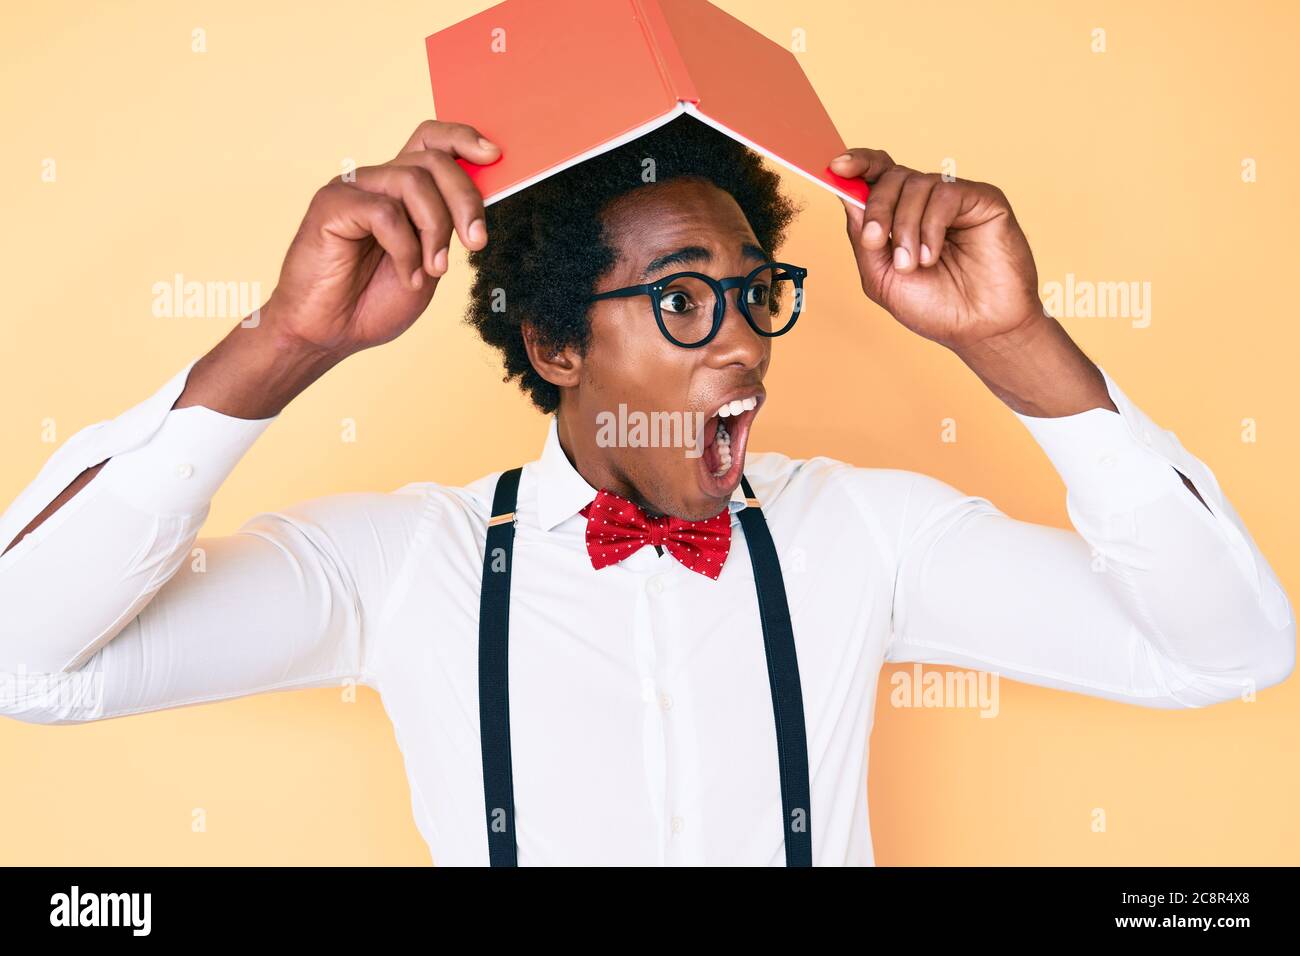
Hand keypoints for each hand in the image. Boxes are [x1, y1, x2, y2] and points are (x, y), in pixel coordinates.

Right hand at [264, 120, 499, 359]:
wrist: (328, 334)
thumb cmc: (373, 301)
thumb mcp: (428, 263)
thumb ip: (447, 229)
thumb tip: (481, 199)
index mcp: (400, 190)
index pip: (432, 140)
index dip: (464, 139)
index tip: (494, 155)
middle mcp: (377, 181)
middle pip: (433, 160)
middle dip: (466, 200)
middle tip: (476, 242)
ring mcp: (353, 188)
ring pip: (413, 181)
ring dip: (435, 230)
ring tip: (432, 270)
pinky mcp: (331, 204)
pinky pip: (385, 213)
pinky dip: (405, 249)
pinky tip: (405, 275)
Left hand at [831, 149, 1042, 350]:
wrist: (978, 330)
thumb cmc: (934, 307)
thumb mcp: (881, 277)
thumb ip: (863, 239)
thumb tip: (846, 196)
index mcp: (900, 215)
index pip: (877, 174)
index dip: (858, 163)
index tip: (836, 167)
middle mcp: (927, 202)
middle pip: (892, 176)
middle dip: (876, 208)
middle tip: (874, 240)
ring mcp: (955, 199)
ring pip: (917, 184)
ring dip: (905, 227)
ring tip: (912, 264)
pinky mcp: (983, 200)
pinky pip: (946, 194)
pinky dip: (931, 226)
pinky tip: (931, 256)